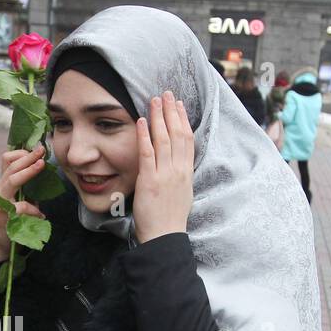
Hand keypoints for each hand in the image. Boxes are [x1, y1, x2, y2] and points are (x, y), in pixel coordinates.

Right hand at [0, 144, 47, 261]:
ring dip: (28, 171)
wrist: (6, 242)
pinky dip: (33, 209)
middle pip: (10, 166)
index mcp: (3, 182)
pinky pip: (20, 206)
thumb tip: (44, 165)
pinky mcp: (2, 215)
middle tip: (42, 151)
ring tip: (41, 166)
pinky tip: (40, 215)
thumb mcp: (23, 197)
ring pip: (12, 180)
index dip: (21, 153)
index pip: (7, 160)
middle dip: (28, 157)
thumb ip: (29, 184)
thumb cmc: (18, 218)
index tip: (37, 149)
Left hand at [132, 90, 193, 243]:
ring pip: (163, 139)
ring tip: (154, 100)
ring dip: (159, 117)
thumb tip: (177, 162)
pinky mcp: (150, 181)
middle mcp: (178, 170)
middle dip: (171, 111)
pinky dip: (145, 136)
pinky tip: (143, 121)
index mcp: (187, 172)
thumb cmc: (170, 218)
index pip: (187, 139)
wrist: (165, 236)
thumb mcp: (182, 192)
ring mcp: (165, 174)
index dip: (183, 119)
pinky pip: (147, 154)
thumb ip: (179, 175)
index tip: (178, 105)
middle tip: (166, 93)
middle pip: (177, 134)